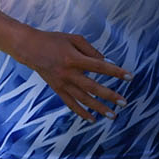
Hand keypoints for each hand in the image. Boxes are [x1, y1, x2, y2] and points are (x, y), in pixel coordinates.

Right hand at [13, 28, 128, 121]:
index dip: (115, 72)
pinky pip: (70, 104)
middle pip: (93, 87)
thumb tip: (106, 62)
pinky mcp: (57, 89)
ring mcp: (62, 83)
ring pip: (83, 99)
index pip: (99, 66)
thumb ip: (91, 50)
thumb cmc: (53, 40)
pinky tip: (92, 119)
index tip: (129, 77)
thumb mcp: (73, 39)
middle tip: (124, 102)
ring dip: (98, 108)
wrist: (29, 48)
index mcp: (74, 58)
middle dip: (109, 95)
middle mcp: (68, 73)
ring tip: (112, 115)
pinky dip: (81, 113)